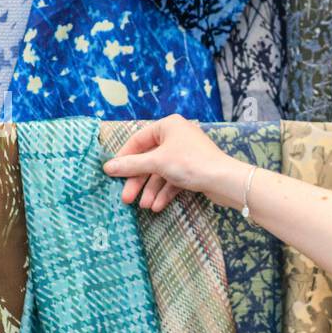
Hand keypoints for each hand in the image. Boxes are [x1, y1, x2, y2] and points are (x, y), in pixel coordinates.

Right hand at [101, 114, 244, 211]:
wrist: (224, 180)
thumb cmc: (190, 164)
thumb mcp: (156, 163)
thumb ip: (131, 165)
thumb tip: (107, 167)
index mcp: (168, 126)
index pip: (138, 140)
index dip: (124, 158)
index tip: (112, 173)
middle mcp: (176, 137)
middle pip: (149, 160)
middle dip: (138, 181)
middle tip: (126, 198)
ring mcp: (185, 154)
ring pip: (161, 173)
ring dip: (151, 190)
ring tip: (144, 206)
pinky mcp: (193, 170)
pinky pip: (173, 180)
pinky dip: (164, 193)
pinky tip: (157, 206)